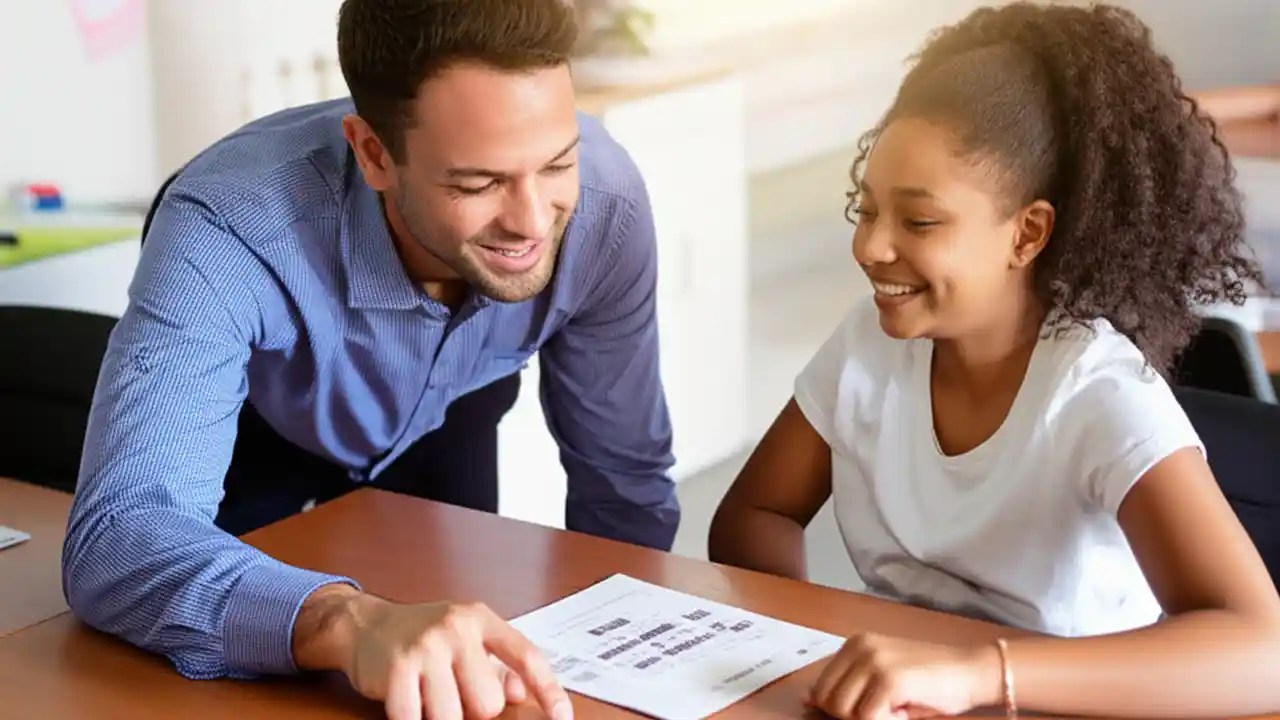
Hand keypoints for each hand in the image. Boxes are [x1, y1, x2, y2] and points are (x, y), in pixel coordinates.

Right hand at [294, 586, 571, 719]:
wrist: (364, 624)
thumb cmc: (422, 635)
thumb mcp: (466, 638)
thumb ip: (496, 664)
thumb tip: (520, 692)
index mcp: (480, 619)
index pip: (526, 658)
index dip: (548, 691)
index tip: (562, 718)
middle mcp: (456, 628)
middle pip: (488, 702)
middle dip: (473, 710)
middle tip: (451, 691)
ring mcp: (426, 648)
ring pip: (454, 717)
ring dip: (441, 716)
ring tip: (428, 695)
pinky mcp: (397, 670)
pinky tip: (409, 703)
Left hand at [807, 634, 1001, 719]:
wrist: (973, 671)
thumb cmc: (931, 680)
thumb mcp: (881, 679)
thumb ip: (848, 686)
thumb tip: (809, 701)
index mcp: (854, 644)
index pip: (821, 687)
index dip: (840, 710)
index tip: (868, 709)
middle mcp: (859, 647)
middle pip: (829, 701)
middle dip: (852, 716)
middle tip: (887, 711)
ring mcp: (873, 661)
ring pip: (844, 711)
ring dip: (870, 719)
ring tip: (897, 709)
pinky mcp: (889, 680)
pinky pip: (868, 719)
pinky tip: (906, 713)